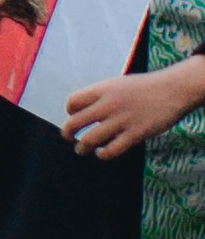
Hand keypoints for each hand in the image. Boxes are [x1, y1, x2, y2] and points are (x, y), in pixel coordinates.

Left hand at [61, 52, 204, 160]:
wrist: (172, 90)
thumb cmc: (146, 87)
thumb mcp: (119, 84)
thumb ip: (103, 96)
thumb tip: (88, 111)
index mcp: (103, 89)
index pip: (73, 102)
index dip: (70, 112)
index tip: (74, 117)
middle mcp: (108, 104)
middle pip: (75, 122)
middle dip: (68, 133)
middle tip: (68, 138)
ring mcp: (121, 120)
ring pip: (90, 140)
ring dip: (82, 148)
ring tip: (82, 150)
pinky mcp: (135, 134)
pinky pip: (112, 150)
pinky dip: (103, 154)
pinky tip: (103, 153)